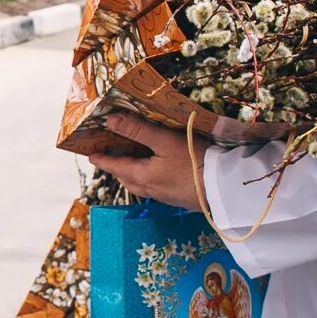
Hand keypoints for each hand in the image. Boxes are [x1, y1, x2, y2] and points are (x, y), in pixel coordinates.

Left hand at [87, 114, 208, 209]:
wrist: (226, 189)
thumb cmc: (195, 163)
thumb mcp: (165, 142)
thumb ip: (138, 130)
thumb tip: (110, 120)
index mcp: (143, 176)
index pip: (115, 166)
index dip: (102, 159)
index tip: (90, 154)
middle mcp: (151, 189)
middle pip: (126, 177)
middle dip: (116, 166)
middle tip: (110, 154)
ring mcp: (166, 196)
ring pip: (140, 184)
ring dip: (132, 172)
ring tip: (132, 159)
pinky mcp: (179, 197)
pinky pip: (155, 186)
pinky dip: (148, 176)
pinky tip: (159, 169)